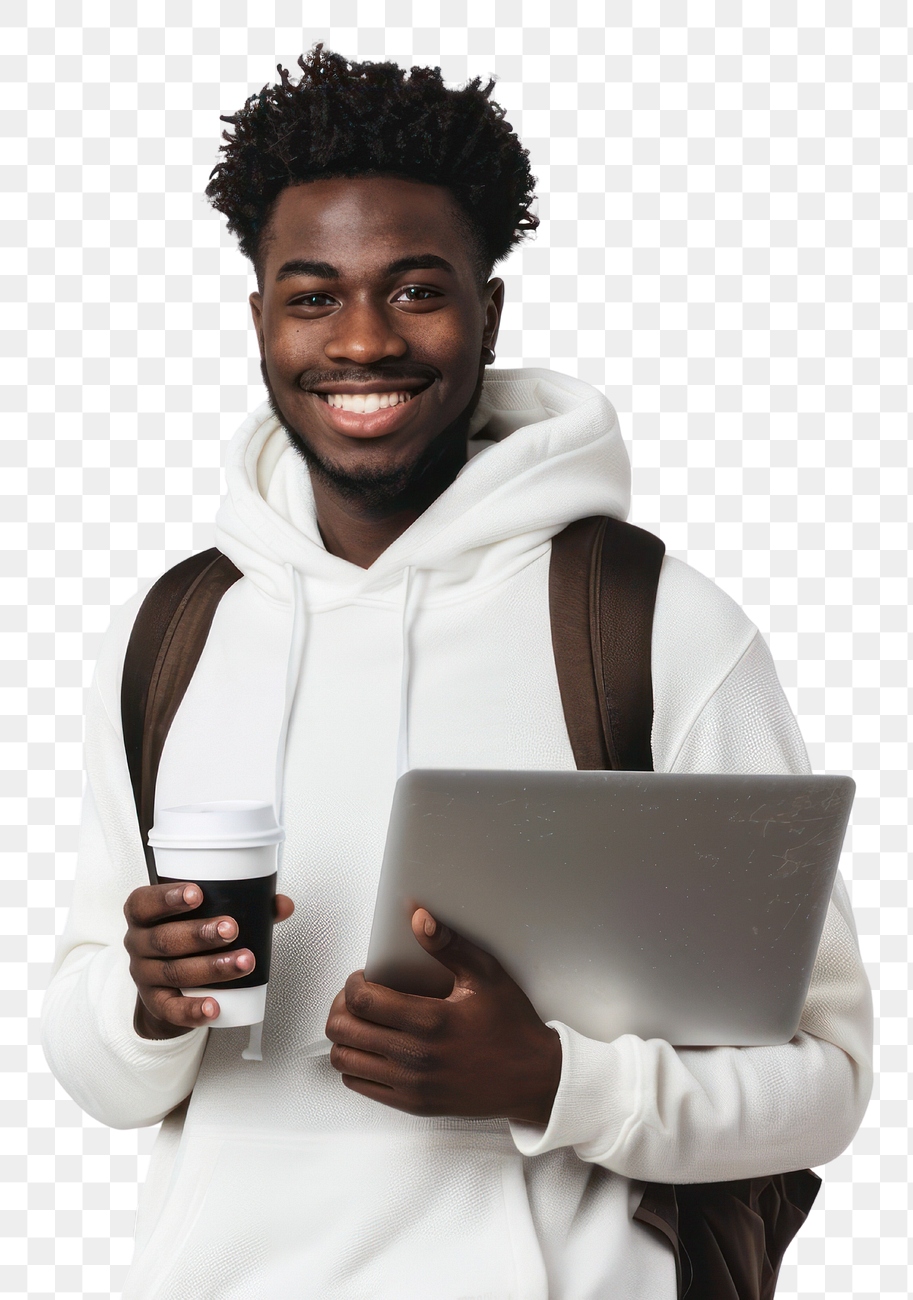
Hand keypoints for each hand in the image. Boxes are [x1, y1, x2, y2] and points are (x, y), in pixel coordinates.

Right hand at [123, 881, 294, 1039]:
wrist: (167, 984)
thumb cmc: (186, 940)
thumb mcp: (202, 916)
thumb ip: (244, 906)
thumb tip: (281, 904)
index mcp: (144, 916)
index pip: (144, 903)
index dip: (169, 897)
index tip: (198, 893)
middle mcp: (138, 944)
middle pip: (164, 939)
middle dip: (200, 934)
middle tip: (232, 929)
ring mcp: (145, 975)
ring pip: (174, 972)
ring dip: (212, 967)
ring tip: (243, 962)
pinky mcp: (155, 1003)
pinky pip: (171, 1009)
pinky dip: (193, 1009)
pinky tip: (214, 1007)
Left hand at [325, 908, 561, 1124]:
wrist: (533, 1078)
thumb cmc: (511, 1025)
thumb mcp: (486, 975)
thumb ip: (449, 946)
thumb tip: (419, 918)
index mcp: (430, 1020)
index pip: (362, 1000)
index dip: (353, 983)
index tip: (364, 977)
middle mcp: (415, 1056)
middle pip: (344, 1030)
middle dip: (341, 1007)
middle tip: (356, 997)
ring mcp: (411, 1084)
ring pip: (345, 1060)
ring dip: (345, 1037)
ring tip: (362, 1022)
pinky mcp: (412, 1104)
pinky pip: (360, 1085)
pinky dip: (356, 1064)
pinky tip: (372, 1048)